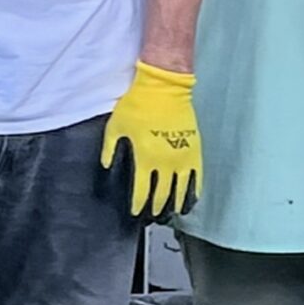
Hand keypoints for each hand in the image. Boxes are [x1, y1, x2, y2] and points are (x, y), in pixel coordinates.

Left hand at [101, 61, 200, 217]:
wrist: (164, 87)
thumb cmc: (137, 105)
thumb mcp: (115, 126)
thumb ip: (110, 149)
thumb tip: (107, 167)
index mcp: (145, 159)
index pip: (142, 191)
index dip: (139, 204)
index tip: (136, 213)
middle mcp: (165, 163)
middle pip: (162, 194)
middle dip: (156, 208)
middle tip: (153, 217)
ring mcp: (183, 157)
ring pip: (181, 190)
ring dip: (176, 204)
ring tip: (172, 213)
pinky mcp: (195, 149)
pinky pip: (196, 177)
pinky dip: (193, 191)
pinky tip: (191, 200)